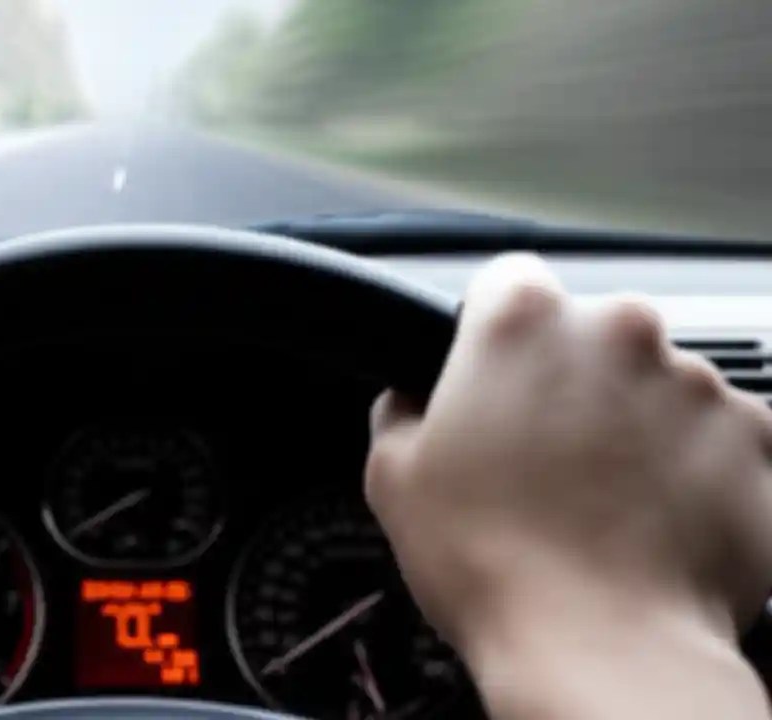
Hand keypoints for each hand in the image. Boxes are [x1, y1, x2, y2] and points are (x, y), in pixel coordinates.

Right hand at [366, 255, 771, 717]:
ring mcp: (699, 382)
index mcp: (522, 322)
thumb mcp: (394, 478)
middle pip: (591, 331)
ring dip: (635, 426)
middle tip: (545, 457)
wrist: (602, 651)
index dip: (492, 330)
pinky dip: (695, 468)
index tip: (493, 376)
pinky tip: (655, 522)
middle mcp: (619, 331)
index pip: (506, 280)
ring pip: (658, 384)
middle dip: (570, 380)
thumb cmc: (491, 563)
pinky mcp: (760, 438)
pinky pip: (720, 436)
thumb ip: (403, 412)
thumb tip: (415, 402)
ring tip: (605, 504)